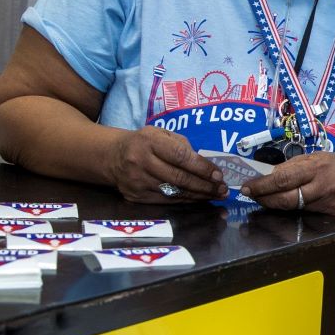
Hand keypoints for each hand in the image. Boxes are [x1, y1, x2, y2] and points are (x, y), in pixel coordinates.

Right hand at [109, 127, 224, 202]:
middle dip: (204, 185)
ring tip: (215, 195)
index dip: (201, 167)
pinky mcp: (136, 196)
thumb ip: (181, 146)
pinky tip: (198, 199)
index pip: (180, 156)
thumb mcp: (160, 134)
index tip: (218, 175)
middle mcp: (141, 162)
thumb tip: (205, 165)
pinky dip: (185, 200)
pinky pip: (166, 201)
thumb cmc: (143, 143)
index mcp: (149, 141)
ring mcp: (137, 181)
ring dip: (198, 195)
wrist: (112, 156)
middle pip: (179, 178)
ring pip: (174, 192)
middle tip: (222, 189)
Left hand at [238, 152, 334, 215]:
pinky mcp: (329, 217)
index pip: (284, 179)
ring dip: (274, 205)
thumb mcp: (315, 158)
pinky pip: (304, 215)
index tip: (247, 187)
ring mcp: (326, 205)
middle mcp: (322, 187)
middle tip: (250, 195)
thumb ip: (293, 166)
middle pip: (286, 199)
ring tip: (263, 199)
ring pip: (293, 209)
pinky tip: (283, 206)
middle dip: (264, 198)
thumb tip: (267, 175)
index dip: (262, 185)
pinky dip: (291, 211)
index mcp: (317, 168)